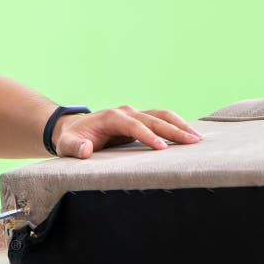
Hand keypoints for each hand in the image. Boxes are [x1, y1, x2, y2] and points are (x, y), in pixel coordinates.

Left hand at [53, 106, 202, 158]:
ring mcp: (134, 115)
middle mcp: (126, 112)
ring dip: (180, 125)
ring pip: (161, 116)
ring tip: (197, 138)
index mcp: (111, 118)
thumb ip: (74, 148)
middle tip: (192, 141)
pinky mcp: (139, 121)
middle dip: (173, 130)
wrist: (73, 129)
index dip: (148, 136)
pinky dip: (175, 125)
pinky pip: (160, 121)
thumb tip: (86, 151)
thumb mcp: (67, 145)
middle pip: (153, 119)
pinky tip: (189, 135)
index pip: (134, 126)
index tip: (162, 147)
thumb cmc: (71, 139)